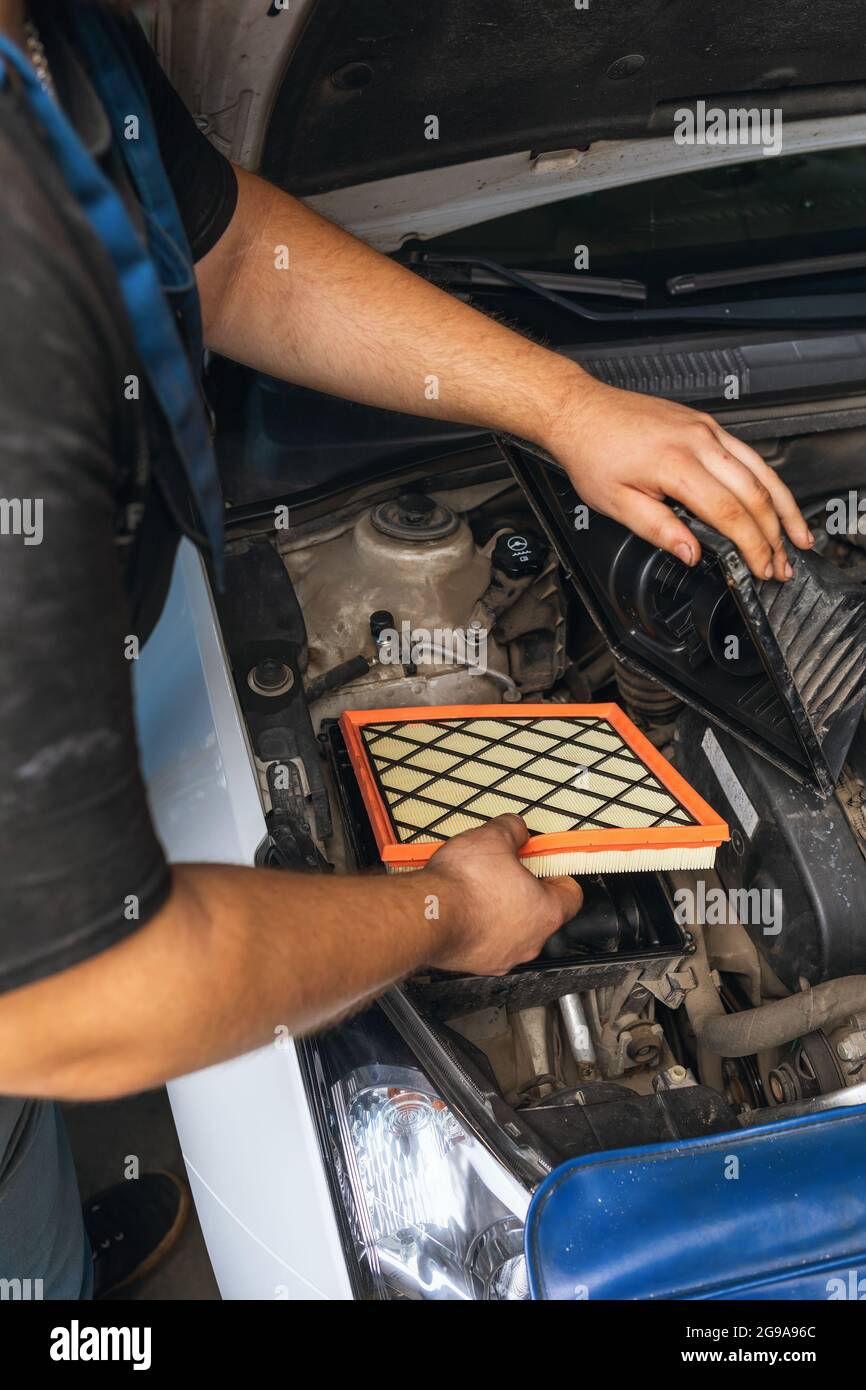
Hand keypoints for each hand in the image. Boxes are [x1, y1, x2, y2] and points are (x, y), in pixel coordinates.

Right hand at [423, 814, 582, 975]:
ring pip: (513, 930)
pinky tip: (463, 909)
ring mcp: (505, 956)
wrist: (427, 915)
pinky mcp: (478, 964)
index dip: (557, 874)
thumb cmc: (463, 884)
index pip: (572, 895)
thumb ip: (512, 830)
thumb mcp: (493, 837)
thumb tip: (516, 828)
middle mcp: (531, 940)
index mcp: (547, 911)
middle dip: (525, 890)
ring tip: (479, 889)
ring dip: (501, 911)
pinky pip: (487, 942)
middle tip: (506, 871)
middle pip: (541, 913)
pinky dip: (479, 927)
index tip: (543, 864)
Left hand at [545, 375, 812, 580]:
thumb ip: (658, 529)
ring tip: (797, 537)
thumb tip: (691, 553)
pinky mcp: (706, 424)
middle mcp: (698, 441)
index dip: (751, 547)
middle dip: (775, 534)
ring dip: (784, 507)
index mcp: (675, 464)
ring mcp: (706, 429)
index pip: (729, 514)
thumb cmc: (592, 451)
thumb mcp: (615, 502)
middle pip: (755, 493)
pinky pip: (748, 454)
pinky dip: (769, 480)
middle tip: (782, 564)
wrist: (581, 411)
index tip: (760, 568)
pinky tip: (777, 499)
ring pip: (761, 470)